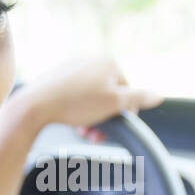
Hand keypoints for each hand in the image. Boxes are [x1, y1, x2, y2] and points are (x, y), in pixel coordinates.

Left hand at [18, 56, 162, 140]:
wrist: (36, 104)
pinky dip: (76, 109)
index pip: (127, 90)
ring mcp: (73, 66)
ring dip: (91, 117)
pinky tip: (70, 121)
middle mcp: (91, 59)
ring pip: (91, 97)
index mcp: (108, 61)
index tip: (113, 126)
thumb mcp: (114, 103)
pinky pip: (75, 94)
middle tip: (95, 135)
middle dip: (104, 117)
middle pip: (108, 94)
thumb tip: (159, 95)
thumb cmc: (77, 103)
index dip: (123, 112)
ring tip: (83, 131)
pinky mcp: (57, 75)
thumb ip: (139, 98)